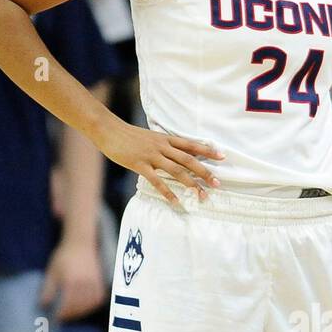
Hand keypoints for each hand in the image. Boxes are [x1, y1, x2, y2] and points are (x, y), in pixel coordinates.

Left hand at [40, 238, 106, 321]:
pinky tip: (84, 307)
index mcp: (71, 280)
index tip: (55, 318)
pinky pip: (97, 299)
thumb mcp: (52, 271)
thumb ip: (48, 289)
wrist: (82, 243)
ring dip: (80, 312)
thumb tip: (43, 305)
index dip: (61, 313)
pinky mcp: (101, 283)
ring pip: (88, 304)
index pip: (67, 304)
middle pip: (78, 306)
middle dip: (70, 314)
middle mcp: (85, 283)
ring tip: (72, 314)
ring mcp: (95, 283)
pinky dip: (91, 306)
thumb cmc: (64, 256)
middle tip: (62, 318)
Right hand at [91, 119, 222, 206]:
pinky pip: (157, 181)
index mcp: (166, 139)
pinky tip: (176, 201)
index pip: (191, 145)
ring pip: (176, 171)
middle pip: (189, 160)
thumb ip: (163, 145)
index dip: (207, 150)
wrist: (108, 130)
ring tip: (201, 195)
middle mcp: (162, 147)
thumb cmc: (128, 135)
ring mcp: (152, 156)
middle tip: (217, 183)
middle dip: (204, 172)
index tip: (222, 157)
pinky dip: (168, 192)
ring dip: (191, 184)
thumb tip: (175, 153)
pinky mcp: (140, 165)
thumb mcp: (150, 137)